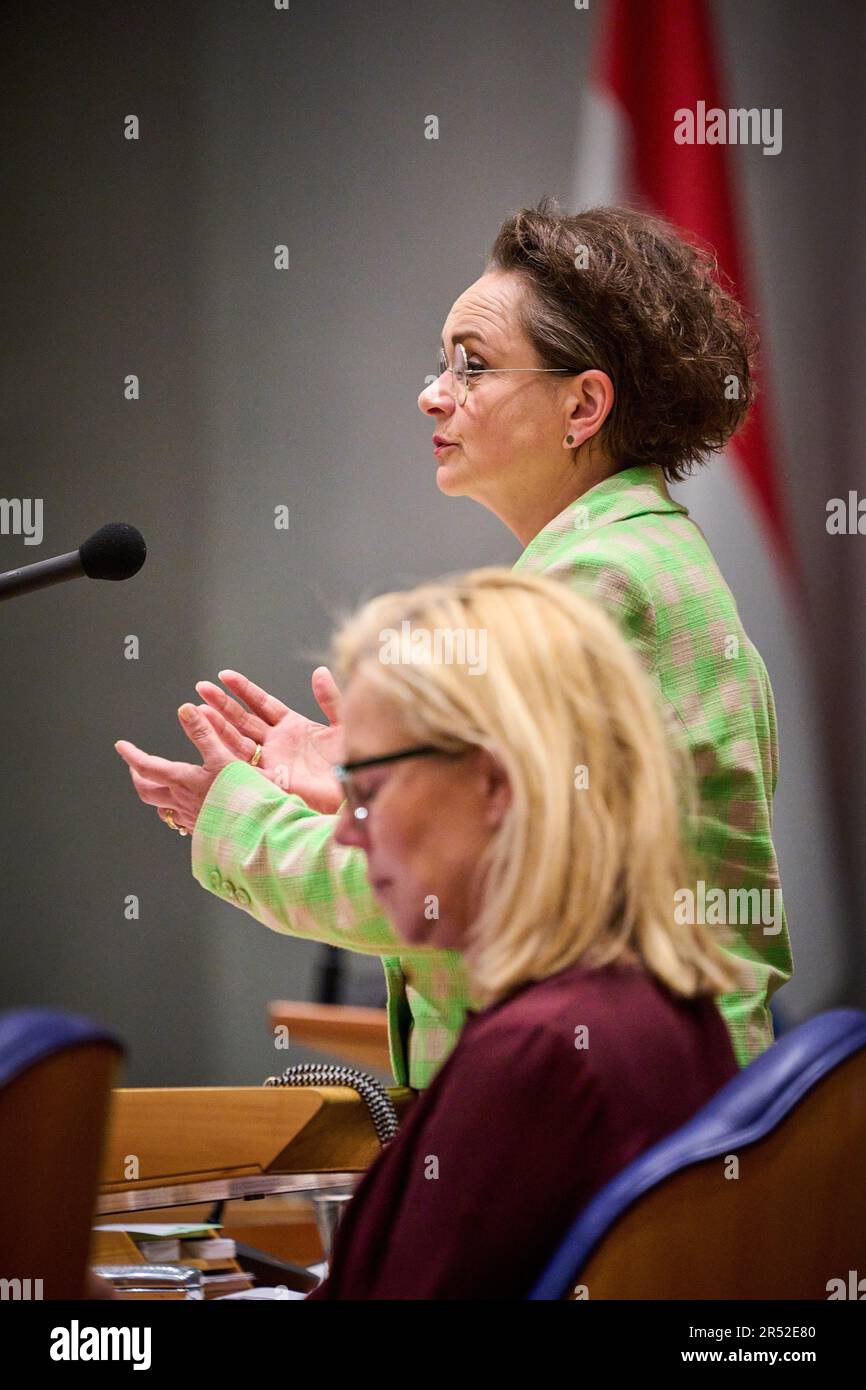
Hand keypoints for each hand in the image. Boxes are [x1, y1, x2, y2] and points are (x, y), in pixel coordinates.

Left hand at [114, 704, 245, 834]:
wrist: (258, 831)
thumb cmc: (243, 795)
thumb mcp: (224, 757)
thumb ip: (204, 733)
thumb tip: (185, 710)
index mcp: (183, 781)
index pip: (147, 767)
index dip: (132, 755)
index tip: (121, 746)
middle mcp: (182, 802)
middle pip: (148, 792)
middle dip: (139, 778)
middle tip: (135, 768)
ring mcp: (192, 819)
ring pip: (163, 810)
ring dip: (157, 798)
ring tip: (159, 789)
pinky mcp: (205, 831)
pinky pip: (182, 822)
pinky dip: (177, 813)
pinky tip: (188, 810)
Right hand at [194, 667, 343, 813]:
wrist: (356, 792)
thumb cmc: (353, 762)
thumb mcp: (342, 725)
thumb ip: (330, 699)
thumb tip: (319, 671)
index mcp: (293, 726)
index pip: (262, 703)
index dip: (243, 689)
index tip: (224, 675)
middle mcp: (278, 742)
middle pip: (244, 719)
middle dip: (222, 704)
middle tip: (201, 688)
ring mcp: (272, 760)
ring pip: (239, 739)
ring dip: (219, 725)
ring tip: (198, 709)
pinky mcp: (273, 779)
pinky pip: (246, 765)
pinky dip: (228, 753)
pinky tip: (211, 741)